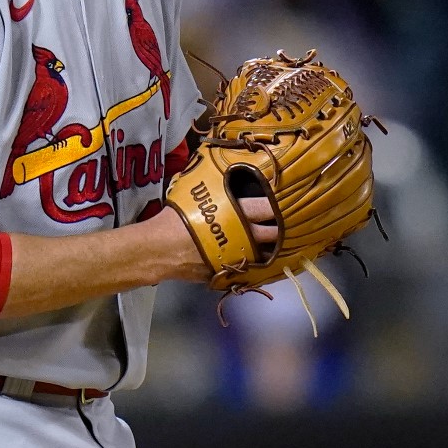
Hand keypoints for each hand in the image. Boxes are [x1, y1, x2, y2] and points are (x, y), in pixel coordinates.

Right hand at [157, 195, 276, 281]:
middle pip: (272, 234)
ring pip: (263, 254)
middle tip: (286, 224)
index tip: (287, 201)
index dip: (279, 205)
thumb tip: (218, 175)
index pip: (267, 207)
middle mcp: (242, 236)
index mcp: (236, 213)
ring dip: (269, 249)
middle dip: (280, 229)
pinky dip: (251, 264)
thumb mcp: (192, 195)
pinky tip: (254, 260)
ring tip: (275, 242)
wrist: (159, 250)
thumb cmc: (175, 218)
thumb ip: (212, 189)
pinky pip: (246, 269)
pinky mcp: (228, 273)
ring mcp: (237, 257)